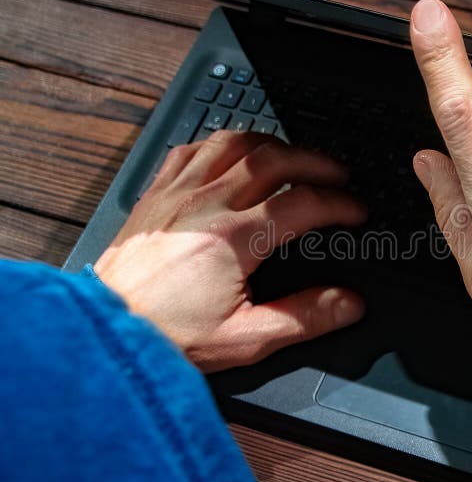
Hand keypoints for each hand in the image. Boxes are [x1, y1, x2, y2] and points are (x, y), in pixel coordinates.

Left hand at [95, 131, 366, 371]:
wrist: (104, 331)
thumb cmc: (167, 336)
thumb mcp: (245, 339)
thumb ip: (304, 318)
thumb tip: (348, 303)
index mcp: (232, 240)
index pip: (303, 203)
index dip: (340, 204)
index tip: (357, 211)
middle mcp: (205, 206)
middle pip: (274, 159)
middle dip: (316, 161)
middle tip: (338, 173)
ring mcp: (177, 194)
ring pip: (233, 142)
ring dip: (272, 143)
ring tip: (293, 155)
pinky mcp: (155, 195)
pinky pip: (191, 149)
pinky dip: (221, 144)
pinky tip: (232, 154)